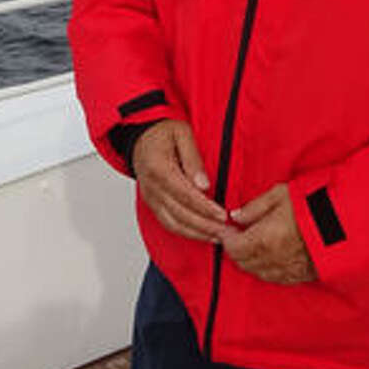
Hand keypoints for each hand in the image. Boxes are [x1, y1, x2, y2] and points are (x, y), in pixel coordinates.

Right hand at [133, 120, 227, 242]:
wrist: (141, 136)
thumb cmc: (163, 132)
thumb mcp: (182, 133)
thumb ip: (193, 159)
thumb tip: (203, 184)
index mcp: (158, 168)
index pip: (184, 194)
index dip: (205, 207)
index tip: (223, 215)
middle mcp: (152, 186)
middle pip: (180, 213)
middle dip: (205, 225)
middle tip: (226, 231)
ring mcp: (150, 197)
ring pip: (174, 223)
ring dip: (197, 233)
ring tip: (219, 236)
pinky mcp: (152, 204)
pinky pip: (168, 223)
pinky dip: (186, 233)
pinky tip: (203, 234)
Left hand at [222, 184, 314, 284]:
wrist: (348, 220)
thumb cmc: (314, 202)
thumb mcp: (279, 195)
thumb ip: (254, 207)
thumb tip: (236, 216)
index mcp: (264, 240)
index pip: (233, 248)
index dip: (226, 238)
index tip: (226, 228)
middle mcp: (274, 260)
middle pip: (244, 263)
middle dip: (236, 250)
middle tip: (237, 235)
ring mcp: (289, 271)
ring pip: (259, 273)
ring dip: (251, 261)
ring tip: (252, 244)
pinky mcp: (304, 276)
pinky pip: (277, 278)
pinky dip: (267, 270)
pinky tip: (269, 258)